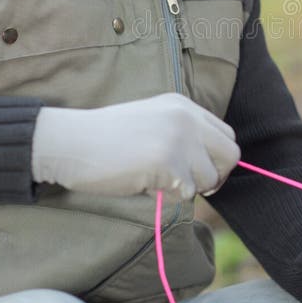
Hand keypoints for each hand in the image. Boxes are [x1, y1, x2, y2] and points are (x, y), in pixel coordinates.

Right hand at [32, 93, 239, 197]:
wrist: (71, 141)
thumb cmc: (105, 139)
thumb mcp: (152, 122)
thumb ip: (181, 135)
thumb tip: (210, 167)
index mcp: (183, 106)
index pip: (226, 135)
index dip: (217, 160)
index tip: (199, 173)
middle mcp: (186, 117)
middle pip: (230, 155)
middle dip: (214, 176)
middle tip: (188, 185)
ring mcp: (178, 138)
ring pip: (208, 179)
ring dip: (185, 188)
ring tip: (153, 179)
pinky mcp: (167, 161)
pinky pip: (185, 193)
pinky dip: (166, 196)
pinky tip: (142, 182)